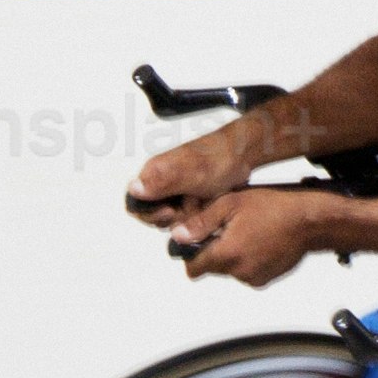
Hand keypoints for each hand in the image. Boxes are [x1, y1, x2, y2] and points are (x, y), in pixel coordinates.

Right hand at [126, 124, 258, 221]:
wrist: (243, 156)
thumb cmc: (218, 158)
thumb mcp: (190, 172)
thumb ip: (162, 181)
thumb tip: (135, 189)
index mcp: (153, 173)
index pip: (134, 202)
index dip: (148, 213)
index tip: (169, 211)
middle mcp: (160, 184)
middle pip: (150, 215)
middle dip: (168, 218)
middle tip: (188, 209)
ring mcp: (175, 194)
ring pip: (169, 221)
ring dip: (184, 220)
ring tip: (201, 206)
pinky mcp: (188, 202)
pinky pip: (184, 221)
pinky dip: (194, 220)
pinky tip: (206, 209)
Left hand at [159, 183, 324, 291]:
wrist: (309, 221)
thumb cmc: (274, 208)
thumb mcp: (231, 204)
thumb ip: (201, 222)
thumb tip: (178, 236)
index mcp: (227, 254)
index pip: (193, 269)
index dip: (190, 255)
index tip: (197, 242)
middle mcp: (239, 271)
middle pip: (212, 267)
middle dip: (214, 250)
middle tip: (229, 228)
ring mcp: (254, 278)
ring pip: (229, 270)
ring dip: (232, 254)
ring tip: (247, 232)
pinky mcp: (266, 279)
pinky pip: (246, 272)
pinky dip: (248, 260)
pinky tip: (258, 241)